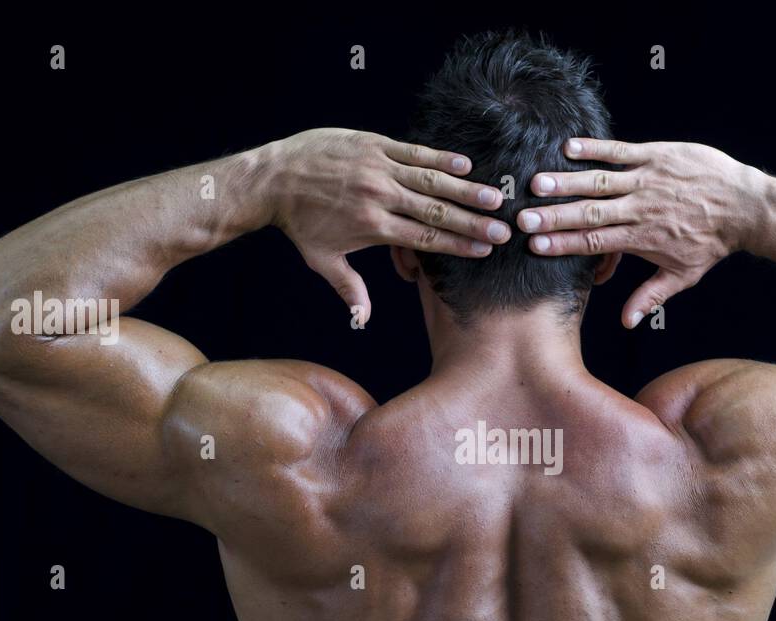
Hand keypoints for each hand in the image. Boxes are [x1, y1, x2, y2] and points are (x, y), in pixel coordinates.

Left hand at [270, 128, 510, 323]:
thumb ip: (348, 288)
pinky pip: (412, 151)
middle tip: (503, 229)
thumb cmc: (298, 223)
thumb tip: (362, 320)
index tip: (485, 251)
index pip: (424, 240)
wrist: (273, 178)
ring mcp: (377, 168)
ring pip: (429, 180)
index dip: (457, 246)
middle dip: (472, 222)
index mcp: (372, 227)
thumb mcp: (322, 260)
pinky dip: (439, 158)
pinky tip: (465, 164)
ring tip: (494, 196)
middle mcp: (379, 197)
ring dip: (465, 189)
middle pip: (435, 212)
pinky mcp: (372, 144)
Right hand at [518, 138, 757, 326]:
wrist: (746, 206)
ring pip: (600, 181)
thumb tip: (625, 322)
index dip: (564, 245)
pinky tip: (568, 148)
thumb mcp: (683, 276)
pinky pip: (621, 151)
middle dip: (555, 217)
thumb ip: (650, 297)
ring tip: (537, 183)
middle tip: (523, 218)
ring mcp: (648, 179)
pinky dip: (595, 149)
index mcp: (642, 238)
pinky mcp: (658, 155)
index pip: (595, 243)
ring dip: (567, 182)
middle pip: (590, 213)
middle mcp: (640, 208)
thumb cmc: (713, 243)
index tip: (536, 246)